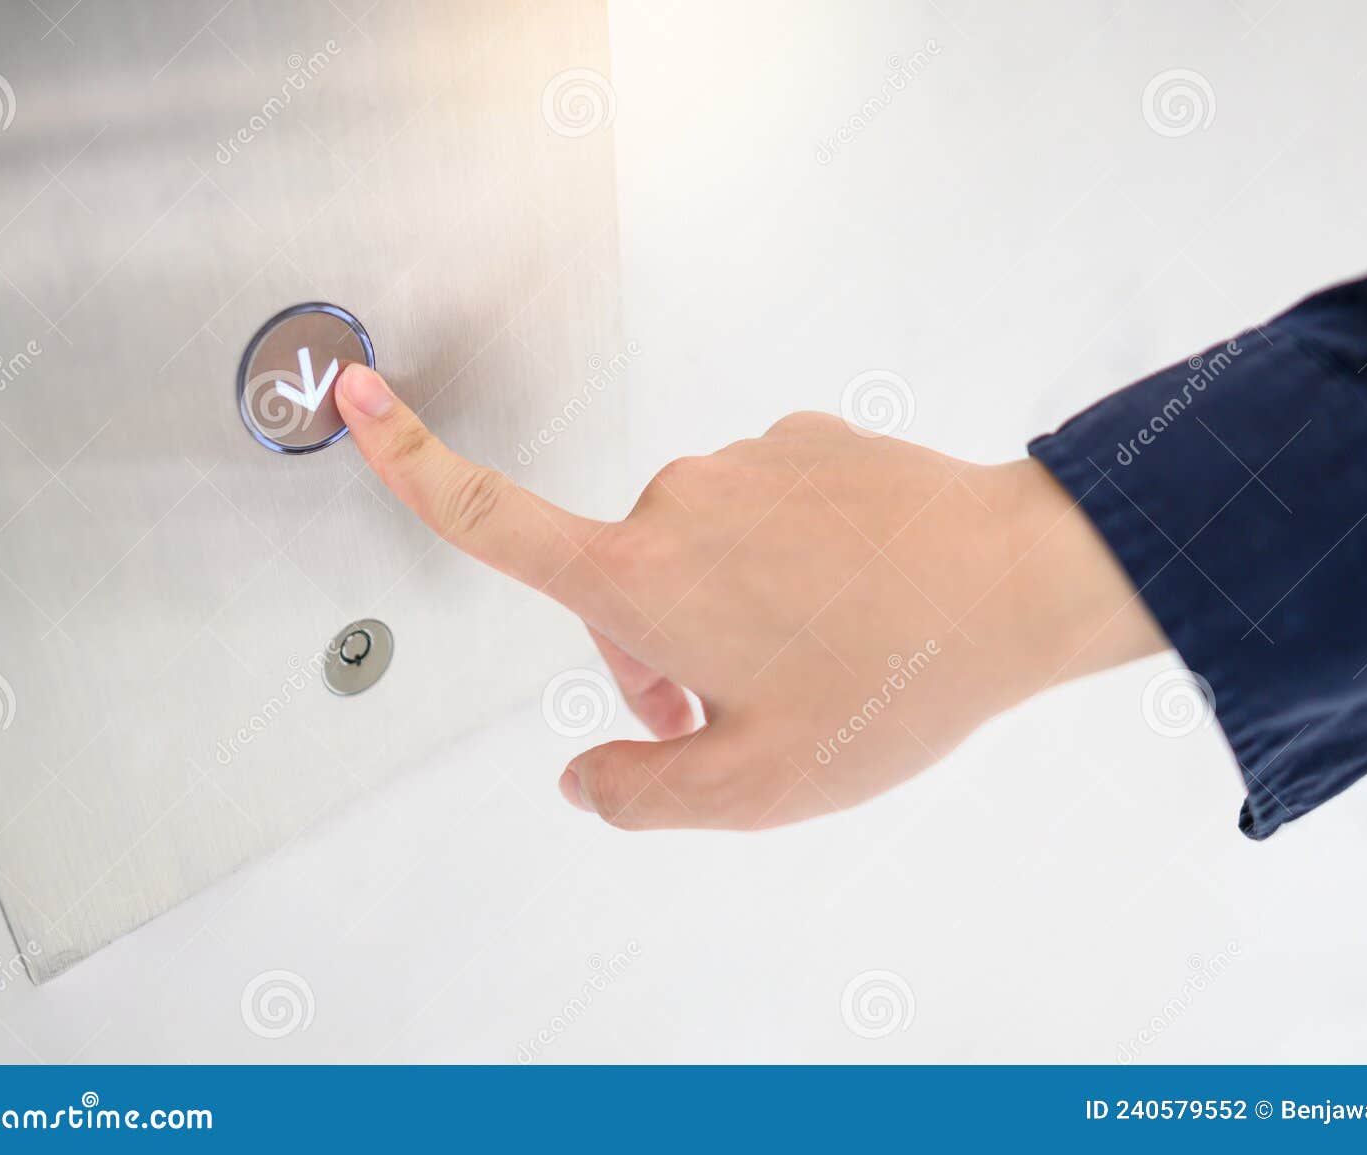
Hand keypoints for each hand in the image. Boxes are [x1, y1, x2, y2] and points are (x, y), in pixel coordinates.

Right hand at [336, 364, 1164, 829]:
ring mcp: (743, 460)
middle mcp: (674, 499)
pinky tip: (847, 598)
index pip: (489, 517)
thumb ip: (641, 794)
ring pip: (694, 549)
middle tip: (738, 713)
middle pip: (615, 584)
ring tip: (814, 660)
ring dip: (722, 606)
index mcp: (637, 575)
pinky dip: (779, 559)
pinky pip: (760, 511)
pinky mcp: (804, 440)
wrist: (1018, 582)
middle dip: (653, 652)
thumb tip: (584, 779)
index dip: (407, 461)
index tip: (348, 390)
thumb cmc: (890, 683)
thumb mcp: (757, 788)